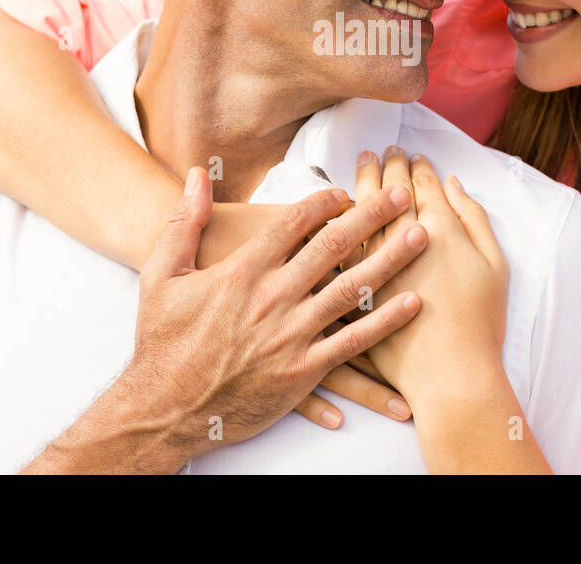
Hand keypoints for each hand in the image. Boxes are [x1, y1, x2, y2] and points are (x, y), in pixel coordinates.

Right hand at [25, 167, 426, 472]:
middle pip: (334, 247)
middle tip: (403, 196)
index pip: (294, 223)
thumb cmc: (161, 341)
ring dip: (390, 261)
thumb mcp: (161, 274)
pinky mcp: (300, 373)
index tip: (347, 190)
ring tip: (420, 238)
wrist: (162, 407)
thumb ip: (183, 221)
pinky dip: (383, 326)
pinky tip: (411, 306)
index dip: (325, 201)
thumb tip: (196, 174)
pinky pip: (352, 346)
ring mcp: (290, 336)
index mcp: (242, 271)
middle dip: (373, 216)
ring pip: (352, 291)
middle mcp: (272, 299)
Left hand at [348, 147, 509, 411]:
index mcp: (439, 229)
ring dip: (360, 186)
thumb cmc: (481, 324)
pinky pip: (340, 251)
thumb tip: (454, 184)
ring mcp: (373, 265)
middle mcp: (400, 240)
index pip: (423, 184)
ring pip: (360, 213)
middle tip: (381, 151)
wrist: (451, 376)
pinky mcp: (353, 291)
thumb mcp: (495, 265)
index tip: (410, 153)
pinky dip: (336, 227)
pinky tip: (333, 214)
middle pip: (388, 193)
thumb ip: (474, 218)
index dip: (416, 166)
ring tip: (360, 168)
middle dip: (386, 168)